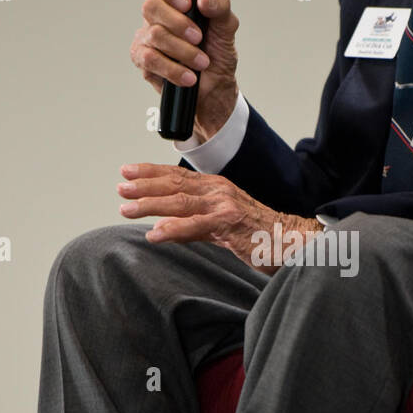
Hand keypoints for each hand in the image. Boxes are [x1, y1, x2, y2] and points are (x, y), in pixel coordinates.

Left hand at [117, 163, 321, 268]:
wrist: (291, 241)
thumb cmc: (259, 235)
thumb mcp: (221, 225)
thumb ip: (193, 225)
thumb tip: (165, 227)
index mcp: (216, 187)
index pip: (177, 175)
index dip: (150, 172)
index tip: (127, 172)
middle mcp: (218, 190)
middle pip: (174, 183)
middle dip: (144, 185)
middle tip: (120, 188)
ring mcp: (224, 206)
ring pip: (180, 201)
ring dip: (150, 204)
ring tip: (127, 209)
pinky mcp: (230, 224)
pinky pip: (196, 226)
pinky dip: (173, 229)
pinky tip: (154, 234)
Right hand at [130, 0, 238, 139]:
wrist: (215, 89)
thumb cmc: (217, 55)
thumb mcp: (227, 28)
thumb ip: (220, 7)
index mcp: (174, 2)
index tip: (188, 4)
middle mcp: (157, 18)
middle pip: (151, 7)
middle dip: (178, 23)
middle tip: (199, 38)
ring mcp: (147, 39)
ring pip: (154, 35)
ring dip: (183, 51)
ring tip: (201, 62)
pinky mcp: (143, 61)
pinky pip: (150, 60)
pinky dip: (173, 69)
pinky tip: (189, 76)